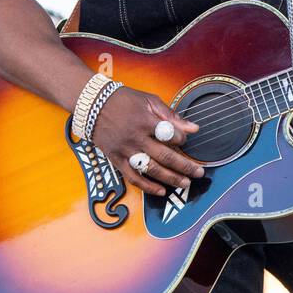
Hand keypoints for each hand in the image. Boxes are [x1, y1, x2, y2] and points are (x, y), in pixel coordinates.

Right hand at [88, 87, 202, 196]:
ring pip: (152, 170)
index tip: (185, 141)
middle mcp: (137, 138)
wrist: (93, 105)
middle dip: (185, 166)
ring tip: (186, 184)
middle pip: (166, 157)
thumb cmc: (124, 100)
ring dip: (171, 179)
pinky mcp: (116, 160)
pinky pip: (133, 177)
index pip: (171, 135)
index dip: (182, 139)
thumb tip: (194, 128)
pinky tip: (161, 191)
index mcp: (146, 121)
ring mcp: (126, 151)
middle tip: (199, 173)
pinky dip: (148, 186)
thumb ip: (171, 115)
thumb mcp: (149, 100)